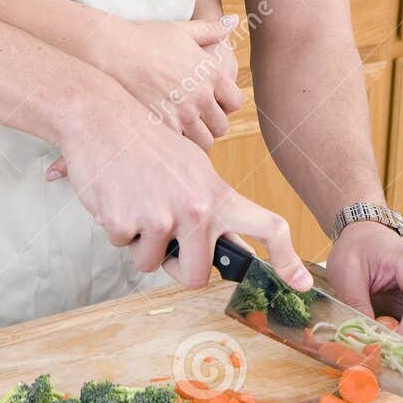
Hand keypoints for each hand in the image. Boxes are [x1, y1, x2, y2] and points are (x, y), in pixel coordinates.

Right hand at [47, 14, 243, 178]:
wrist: (111, 52)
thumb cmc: (144, 37)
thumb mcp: (181, 30)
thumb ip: (210, 29)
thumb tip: (233, 21)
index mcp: (210, 72)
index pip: (235, 102)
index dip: (226, 105)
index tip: (213, 103)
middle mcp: (201, 95)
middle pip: (221, 126)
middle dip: (212, 125)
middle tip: (197, 120)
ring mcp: (182, 113)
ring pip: (204, 141)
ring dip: (197, 138)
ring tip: (183, 131)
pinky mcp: (163, 126)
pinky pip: (182, 146)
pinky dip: (178, 144)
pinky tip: (167, 134)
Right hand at [56, 96, 312, 292]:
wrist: (101, 118)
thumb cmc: (145, 143)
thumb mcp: (192, 168)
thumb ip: (211, 203)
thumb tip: (227, 242)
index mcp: (218, 194)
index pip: (269, 227)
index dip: (288, 260)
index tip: (301, 284)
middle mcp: (196, 208)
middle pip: (195, 276)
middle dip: (176, 266)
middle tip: (161, 239)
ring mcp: (161, 217)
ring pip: (151, 263)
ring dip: (140, 243)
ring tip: (134, 202)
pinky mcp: (125, 224)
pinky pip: (122, 246)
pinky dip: (116, 228)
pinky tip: (116, 196)